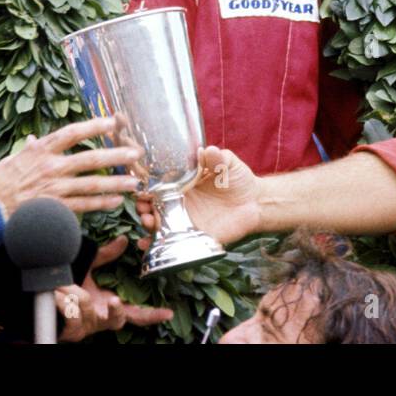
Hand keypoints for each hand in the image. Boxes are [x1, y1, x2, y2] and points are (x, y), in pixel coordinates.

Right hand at [0, 117, 140, 215]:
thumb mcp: (12, 160)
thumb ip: (29, 150)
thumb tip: (35, 139)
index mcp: (42, 150)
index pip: (72, 133)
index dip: (94, 126)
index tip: (112, 123)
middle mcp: (51, 167)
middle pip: (90, 158)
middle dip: (116, 155)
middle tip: (136, 154)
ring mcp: (55, 188)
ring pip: (92, 184)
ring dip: (115, 183)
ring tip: (134, 182)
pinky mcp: (56, 208)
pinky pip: (84, 205)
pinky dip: (101, 204)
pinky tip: (116, 202)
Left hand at [54, 235, 173, 341]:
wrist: (38, 294)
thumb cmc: (67, 281)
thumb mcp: (88, 267)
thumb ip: (106, 255)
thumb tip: (123, 240)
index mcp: (109, 306)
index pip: (136, 312)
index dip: (153, 314)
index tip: (169, 312)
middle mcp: (102, 319)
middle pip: (119, 320)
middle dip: (116, 310)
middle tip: (113, 300)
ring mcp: (87, 327)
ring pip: (89, 310)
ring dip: (75, 295)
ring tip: (62, 285)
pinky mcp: (70, 331)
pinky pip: (72, 316)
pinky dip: (63, 302)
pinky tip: (56, 294)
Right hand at [136, 145, 260, 247]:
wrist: (255, 203)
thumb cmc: (239, 179)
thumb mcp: (228, 163)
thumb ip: (218, 158)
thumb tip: (209, 150)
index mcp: (185, 183)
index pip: (160, 184)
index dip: (147, 186)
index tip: (140, 187)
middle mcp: (181, 202)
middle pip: (154, 205)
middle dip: (143, 207)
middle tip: (142, 207)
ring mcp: (186, 220)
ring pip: (159, 224)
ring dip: (148, 224)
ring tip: (147, 222)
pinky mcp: (194, 236)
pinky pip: (173, 243)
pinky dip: (157, 245)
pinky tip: (146, 245)